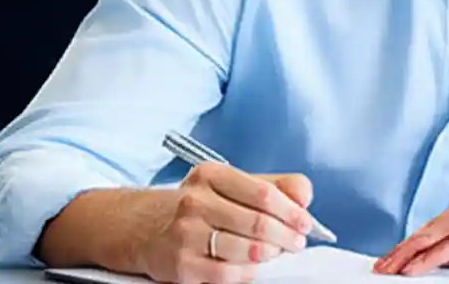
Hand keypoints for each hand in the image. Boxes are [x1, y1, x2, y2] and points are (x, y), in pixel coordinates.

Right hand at [132, 163, 317, 283]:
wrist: (143, 226)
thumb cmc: (198, 205)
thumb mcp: (231, 184)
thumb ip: (273, 185)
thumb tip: (304, 197)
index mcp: (211, 175)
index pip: (264, 194)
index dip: (292, 211)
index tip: (306, 223)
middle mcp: (195, 202)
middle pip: (258, 224)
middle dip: (286, 236)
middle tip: (297, 242)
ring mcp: (186, 234)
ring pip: (246, 251)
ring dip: (270, 255)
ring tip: (276, 253)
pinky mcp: (181, 265)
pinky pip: (228, 274)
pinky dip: (249, 273)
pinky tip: (253, 267)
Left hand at [372, 185, 448, 276]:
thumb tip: (448, 268)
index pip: (443, 227)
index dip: (413, 246)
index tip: (390, 266)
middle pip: (439, 224)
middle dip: (407, 248)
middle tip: (381, 269)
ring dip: (418, 246)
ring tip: (396, 267)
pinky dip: (447, 238)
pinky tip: (429, 250)